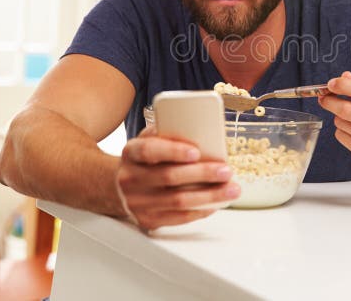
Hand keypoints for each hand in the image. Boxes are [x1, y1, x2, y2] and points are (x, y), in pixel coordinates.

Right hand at [115, 127, 239, 230]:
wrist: (119, 187)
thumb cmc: (145, 160)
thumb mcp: (149, 141)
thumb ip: (168, 134)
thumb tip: (202, 131)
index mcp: (131, 152)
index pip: (149, 150)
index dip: (173, 151)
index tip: (196, 152)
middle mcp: (130, 178)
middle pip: (169, 177)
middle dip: (202, 174)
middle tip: (226, 171)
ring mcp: (136, 202)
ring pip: (178, 201)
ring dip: (209, 195)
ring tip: (231, 189)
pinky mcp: (147, 220)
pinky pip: (178, 218)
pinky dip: (200, 211)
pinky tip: (216, 203)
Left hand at [318, 71, 350, 171]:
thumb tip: (343, 78)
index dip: (343, 85)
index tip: (331, 84)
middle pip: (347, 110)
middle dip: (330, 101)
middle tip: (324, 98)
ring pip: (341, 123)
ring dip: (339, 117)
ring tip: (350, 117)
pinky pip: (341, 136)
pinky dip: (342, 130)